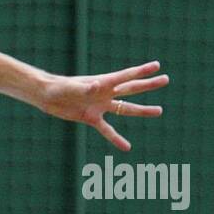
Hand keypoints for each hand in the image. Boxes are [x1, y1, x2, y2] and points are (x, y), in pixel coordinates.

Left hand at [41, 60, 168, 150]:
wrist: (47, 96)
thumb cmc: (59, 87)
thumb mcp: (73, 88)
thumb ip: (86, 88)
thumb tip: (97, 86)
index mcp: (103, 82)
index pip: (126, 75)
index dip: (141, 71)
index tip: (157, 66)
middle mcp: (105, 93)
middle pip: (131, 89)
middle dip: (148, 85)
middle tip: (166, 80)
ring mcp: (100, 106)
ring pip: (125, 108)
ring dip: (141, 110)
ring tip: (159, 111)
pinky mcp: (91, 118)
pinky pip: (107, 130)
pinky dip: (116, 139)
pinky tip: (127, 147)